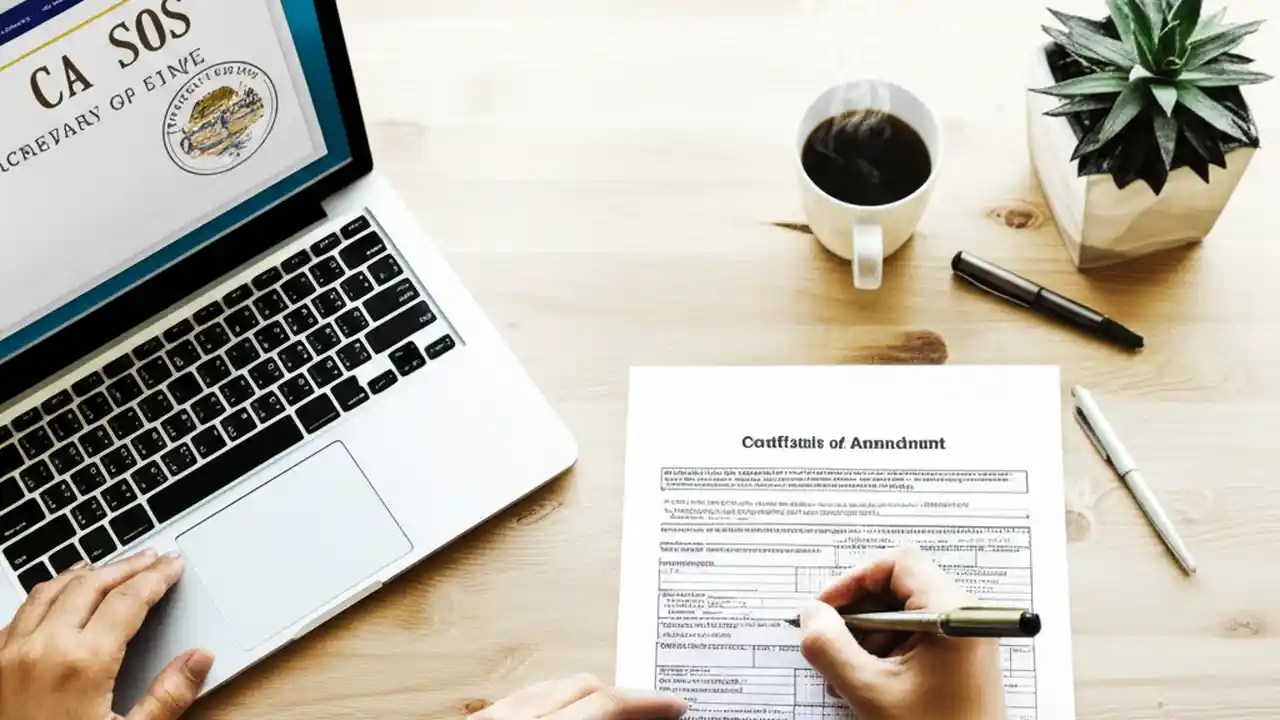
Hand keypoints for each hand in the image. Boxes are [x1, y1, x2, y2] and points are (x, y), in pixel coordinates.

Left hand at [0, 550, 214, 719]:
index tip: (173, 566)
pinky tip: (59, 596)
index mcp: (83, 663)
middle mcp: (43, 648)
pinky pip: (22, 610)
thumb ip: (167, 697)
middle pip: (92, 584)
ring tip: (109, 567)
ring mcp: (11, 653)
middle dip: (127, 567)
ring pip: (51, 590)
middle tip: (153, 558)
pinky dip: (49, 592)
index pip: (129, 600)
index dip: (156, 577)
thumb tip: (199, 660)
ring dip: (86, 573)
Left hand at [471, 674, 686, 718]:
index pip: (606, 704)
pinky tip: (566, 717)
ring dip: (588, 699)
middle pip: (581, 686)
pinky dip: (553, 704)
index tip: (675, 705)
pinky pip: (523, 699)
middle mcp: (513, 716)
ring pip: (551, 688)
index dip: (648, 703)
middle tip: (650, 713)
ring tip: (614, 715)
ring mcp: (490, 715)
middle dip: (621, 698)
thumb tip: (639, 718)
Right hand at [798, 546, 1004, 719]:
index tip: (826, 608)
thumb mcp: (871, 692)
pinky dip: (883, 651)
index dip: (855, 579)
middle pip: (898, 586)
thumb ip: (831, 648)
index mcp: (952, 614)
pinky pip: (913, 637)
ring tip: (845, 672)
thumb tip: (810, 614)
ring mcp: (962, 639)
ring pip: (901, 613)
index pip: (898, 563)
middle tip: (828, 640)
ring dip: (866, 636)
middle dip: (856, 612)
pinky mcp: (957, 660)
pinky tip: (866, 682)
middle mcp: (963, 618)